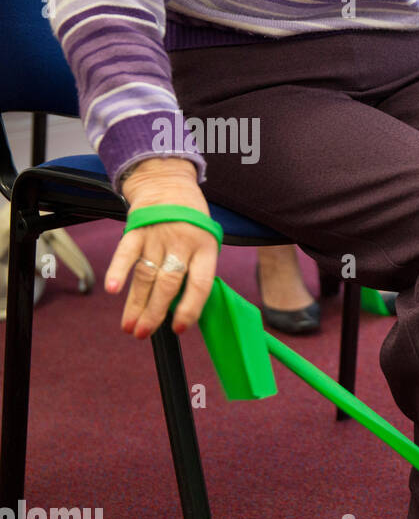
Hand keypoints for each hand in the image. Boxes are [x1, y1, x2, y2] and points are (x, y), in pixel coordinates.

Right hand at [107, 158, 217, 337]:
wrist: (169, 184)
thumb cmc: (191, 222)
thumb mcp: (206, 243)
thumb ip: (195, 271)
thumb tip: (180, 309)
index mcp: (206, 249)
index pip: (200, 284)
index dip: (190, 309)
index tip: (179, 329)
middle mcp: (182, 243)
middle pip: (168, 284)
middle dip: (155, 312)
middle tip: (143, 334)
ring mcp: (157, 236)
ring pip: (146, 275)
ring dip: (136, 303)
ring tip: (129, 326)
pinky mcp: (136, 230)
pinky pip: (125, 253)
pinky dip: (117, 271)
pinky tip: (112, 289)